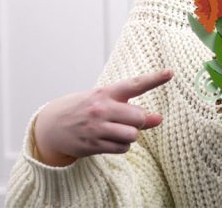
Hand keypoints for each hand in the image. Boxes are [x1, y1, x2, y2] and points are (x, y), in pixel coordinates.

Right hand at [33, 69, 173, 166]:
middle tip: (126, 121)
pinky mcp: (92, 145)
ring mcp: (96, 128)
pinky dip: (122, 146)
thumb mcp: (106, 102)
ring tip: (117, 131)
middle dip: (139, 121)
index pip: (135, 84)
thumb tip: (159, 119)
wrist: (51, 125)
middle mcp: (101, 109)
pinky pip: (122, 148)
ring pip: (132, 135)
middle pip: (139, 117)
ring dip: (130, 136)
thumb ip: (132, 109)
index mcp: (106, 92)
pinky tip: (110, 140)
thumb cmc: (85, 110)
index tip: (170, 72)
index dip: (154, 78)